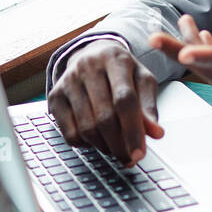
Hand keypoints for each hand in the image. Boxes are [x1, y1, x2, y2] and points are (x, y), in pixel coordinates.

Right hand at [48, 38, 166, 164]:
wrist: (92, 54)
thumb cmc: (122, 70)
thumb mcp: (142, 80)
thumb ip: (149, 106)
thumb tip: (156, 133)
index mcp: (115, 59)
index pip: (125, 99)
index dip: (133, 130)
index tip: (139, 153)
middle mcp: (88, 67)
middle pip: (105, 117)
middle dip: (119, 144)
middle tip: (129, 158)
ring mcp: (68, 81)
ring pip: (86, 128)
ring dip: (104, 147)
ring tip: (117, 149)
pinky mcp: (55, 96)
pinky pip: (69, 133)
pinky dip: (86, 145)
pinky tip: (97, 140)